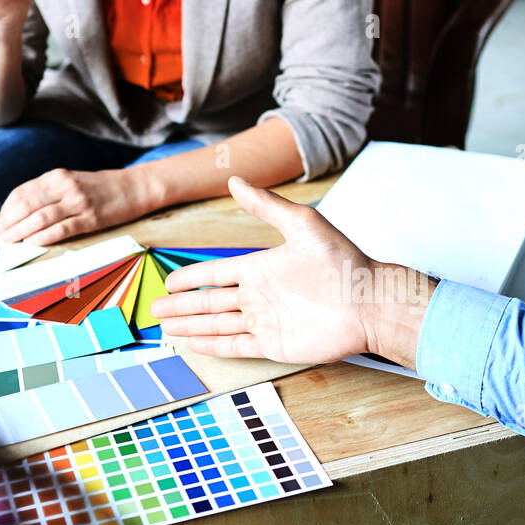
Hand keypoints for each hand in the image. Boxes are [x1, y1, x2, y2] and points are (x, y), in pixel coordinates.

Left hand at [0, 168, 151, 243]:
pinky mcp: (91, 218)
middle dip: (8, 222)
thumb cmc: (100, 188)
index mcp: (56, 176)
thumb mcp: (71, 182)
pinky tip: (31, 243)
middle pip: (27, 205)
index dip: (6, 210)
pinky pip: (61, 229)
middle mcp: (65, 186)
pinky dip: (43, 237)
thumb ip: (48, 192)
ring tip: (9, 242)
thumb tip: (21, 212)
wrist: (134, 187)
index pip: (22, 193)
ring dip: (21, 231)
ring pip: (40, 217)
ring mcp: (78, 202)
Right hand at [156, 177, 434, 365]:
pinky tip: (196, 345)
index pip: (217, 274)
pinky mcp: (276, 344)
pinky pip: (237, 345)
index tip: (169, 282)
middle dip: (182, 306)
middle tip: (155, 310)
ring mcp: (267, 321)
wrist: (369, 302)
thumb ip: (267, 206)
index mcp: (262, 268)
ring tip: (167, 329)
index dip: (191, 278)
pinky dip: (214, 346)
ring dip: (192, 326)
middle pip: (210, 301)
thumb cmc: (342, 262)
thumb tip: (235, 179)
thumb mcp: (302, 225)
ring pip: (218, 324)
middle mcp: (260, 295)